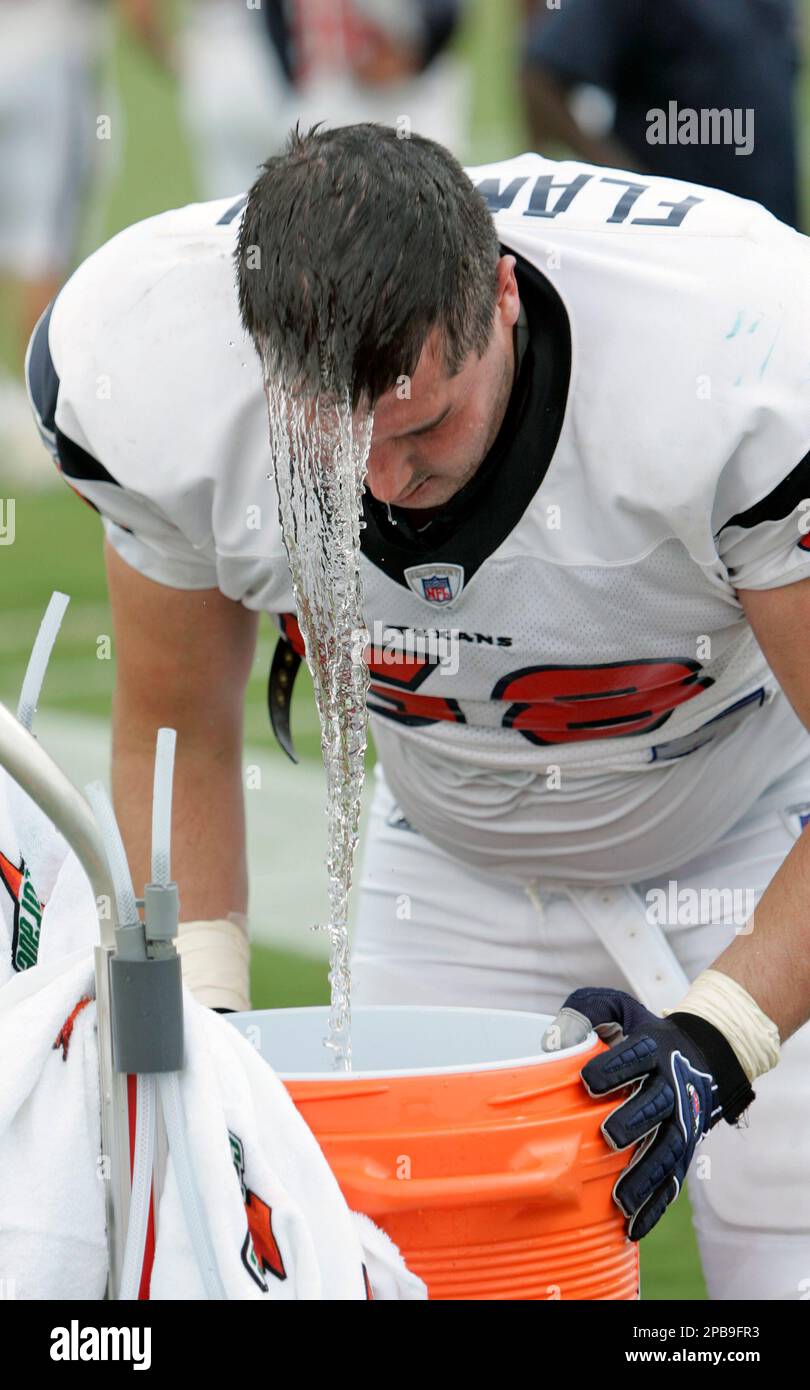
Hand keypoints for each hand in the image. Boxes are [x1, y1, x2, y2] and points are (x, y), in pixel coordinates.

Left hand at [550, 987, 754, 1239]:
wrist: (700, 1050)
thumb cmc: (637, 1028)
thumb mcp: (612, 1007)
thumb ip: (583, 1014)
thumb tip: (555, 1043)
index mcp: (651, 1048)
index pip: (635, 1056)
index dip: (613, 1067)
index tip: (588, 1081)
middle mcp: (669, 1086)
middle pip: (655, 1106)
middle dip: (633, 1122)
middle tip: (609, 1137)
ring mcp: (680, 1122)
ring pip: (667, 1152)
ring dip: (645, 1176)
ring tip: (621, 1200)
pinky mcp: (682, 1150)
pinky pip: (671, 1182)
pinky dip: (654, 1206)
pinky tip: (633, 1227)